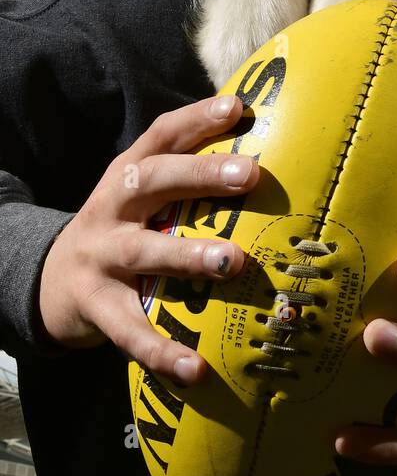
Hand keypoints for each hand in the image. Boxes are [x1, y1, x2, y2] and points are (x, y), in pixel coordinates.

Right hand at [38, 93, 257, 385]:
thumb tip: (267, 159)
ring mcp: (101, 257)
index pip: (162, 136)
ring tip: (233, 262)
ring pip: (145, 252)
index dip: (198, 118)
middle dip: (202, 175)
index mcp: (128, 174)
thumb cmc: (123, 230)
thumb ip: (189, 179)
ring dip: (189, 256)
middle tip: (251, 174)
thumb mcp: (143, 197)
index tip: (239, 107)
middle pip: (154, 181)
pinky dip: (162, 351)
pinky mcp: (96, 307)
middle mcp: (112, 208)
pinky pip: (131, 331)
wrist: (50, 282)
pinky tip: (196, 368)